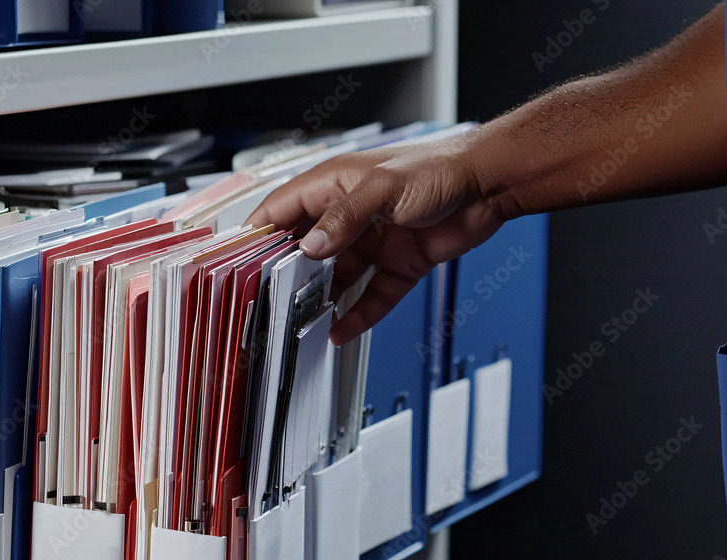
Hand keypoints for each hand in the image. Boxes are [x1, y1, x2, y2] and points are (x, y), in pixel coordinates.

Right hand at [244, 133, 509, 344]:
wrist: (488, 184)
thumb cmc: (438, 167)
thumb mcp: (382, 188)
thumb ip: (343, 218)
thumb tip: (310, 246)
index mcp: (335, 184)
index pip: (283, 208)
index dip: (260, 232)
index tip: (238, 259)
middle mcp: (351, 214)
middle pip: (308, 249)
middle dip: (289, 274)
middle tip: (271, 301)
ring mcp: (374, 241)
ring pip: (338, 277)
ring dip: (323, 299)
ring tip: (304, 323)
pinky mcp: (400, 264)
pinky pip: (373, 295)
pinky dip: (359, 313)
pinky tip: (343, 330)